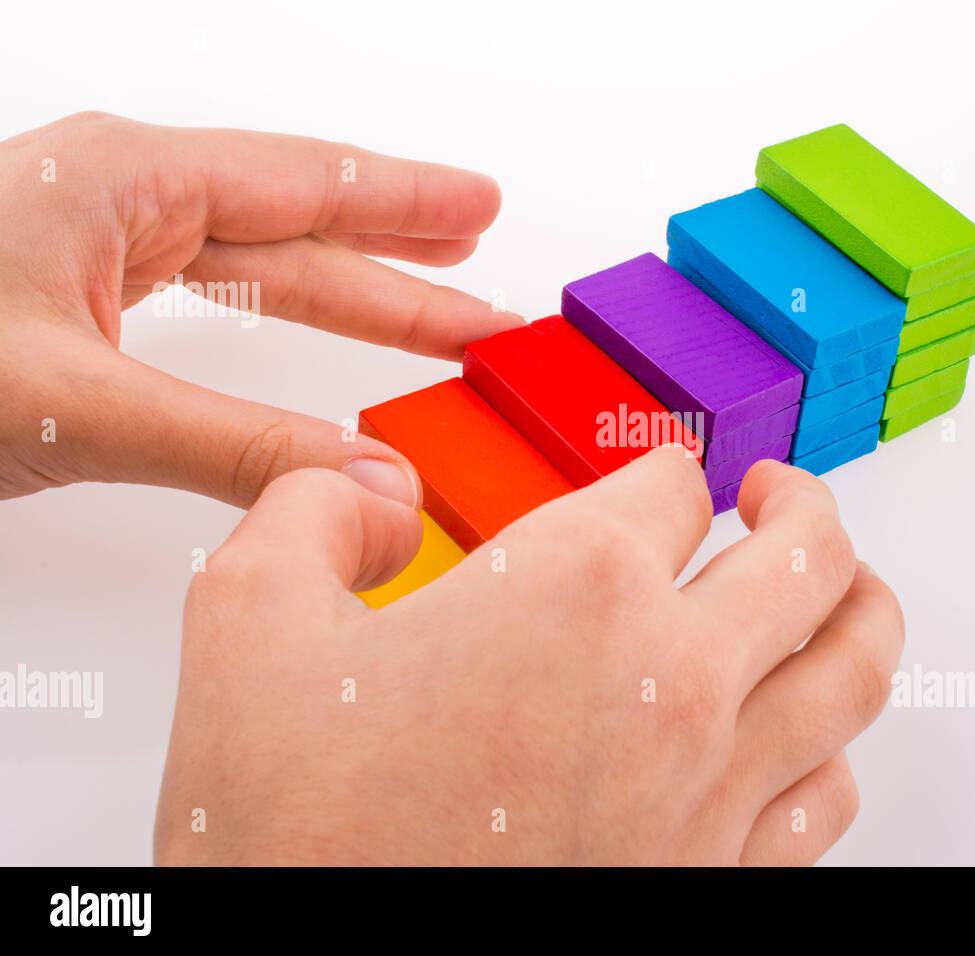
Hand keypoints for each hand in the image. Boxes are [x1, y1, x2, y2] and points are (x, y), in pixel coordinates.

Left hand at [0, 112, 521, 504]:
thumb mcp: (73, 404)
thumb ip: (234, 445)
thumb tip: (369, 479)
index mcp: (125, 181)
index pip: (307, 180)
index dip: (407, 198)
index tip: (481, 206)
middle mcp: (117, 199)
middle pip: (299, 222)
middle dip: (401, 258)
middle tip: (486, 286)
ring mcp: (92, 246)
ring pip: (259, 262)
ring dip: (351, 290)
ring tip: (431, 307)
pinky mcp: (72, 299)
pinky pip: (210, 301)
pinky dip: (281, 326)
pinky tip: (310, 337)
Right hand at [155, 448, 904, 864]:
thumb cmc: (301, 837)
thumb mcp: (247, 626)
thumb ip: (309, 514)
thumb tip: (362, 494)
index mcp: (576, 590)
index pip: (669, 484)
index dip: (662, 464)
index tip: (655, 471)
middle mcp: (672, 682)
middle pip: (804, 559)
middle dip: (804, 506)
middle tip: (787, 493)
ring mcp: (711, 790)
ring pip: (852, 672)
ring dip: (859, 611)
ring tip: (847, 589)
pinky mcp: (719, 880)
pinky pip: (826, 796)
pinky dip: (830, 748)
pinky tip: (806, 741)